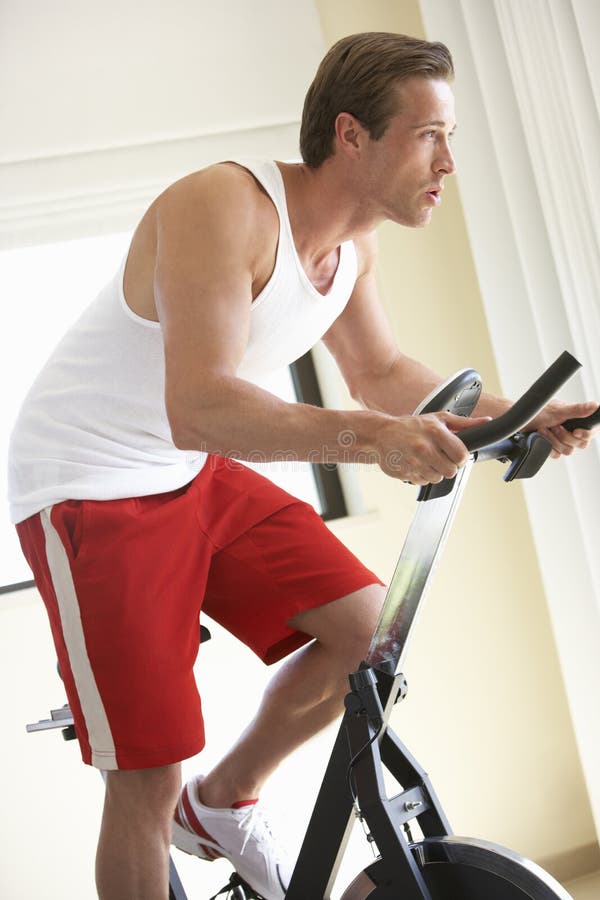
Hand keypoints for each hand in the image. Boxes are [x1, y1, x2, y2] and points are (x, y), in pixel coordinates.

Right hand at [376, 412, 490, 483]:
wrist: (381, 434)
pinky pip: (422, 482)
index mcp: (436, 432)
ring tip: (424, 458)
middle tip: (437, 456)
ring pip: (437, 478)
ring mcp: (413, 462)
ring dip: (434, 471)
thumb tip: (485, 422)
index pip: (462, 456)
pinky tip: (414, 463)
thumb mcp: (438, 419)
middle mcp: (424, 447)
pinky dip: (421, 475)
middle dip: (447, 465)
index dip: (459, 457)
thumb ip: (464, 423)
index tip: (453, 454)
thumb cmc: (411, 426)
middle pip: (451, 471)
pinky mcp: (405, 473)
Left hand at [526, 400, 598, 457]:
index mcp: (576, 421)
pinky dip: (547, 446)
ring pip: (567, 451)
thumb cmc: (537, 412)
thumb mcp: (558, 410)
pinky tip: (541, 437)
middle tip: (555, 426)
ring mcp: (562, 441)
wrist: (519, 422)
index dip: (586, 434)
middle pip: (581, 444)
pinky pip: (556, 455)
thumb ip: (577, 410)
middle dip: (565, 436)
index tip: (576, 432)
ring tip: (544, 429)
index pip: (591, 432)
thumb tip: (595, 405)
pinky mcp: (552, 448)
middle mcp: (571, 431)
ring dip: (553, 440)